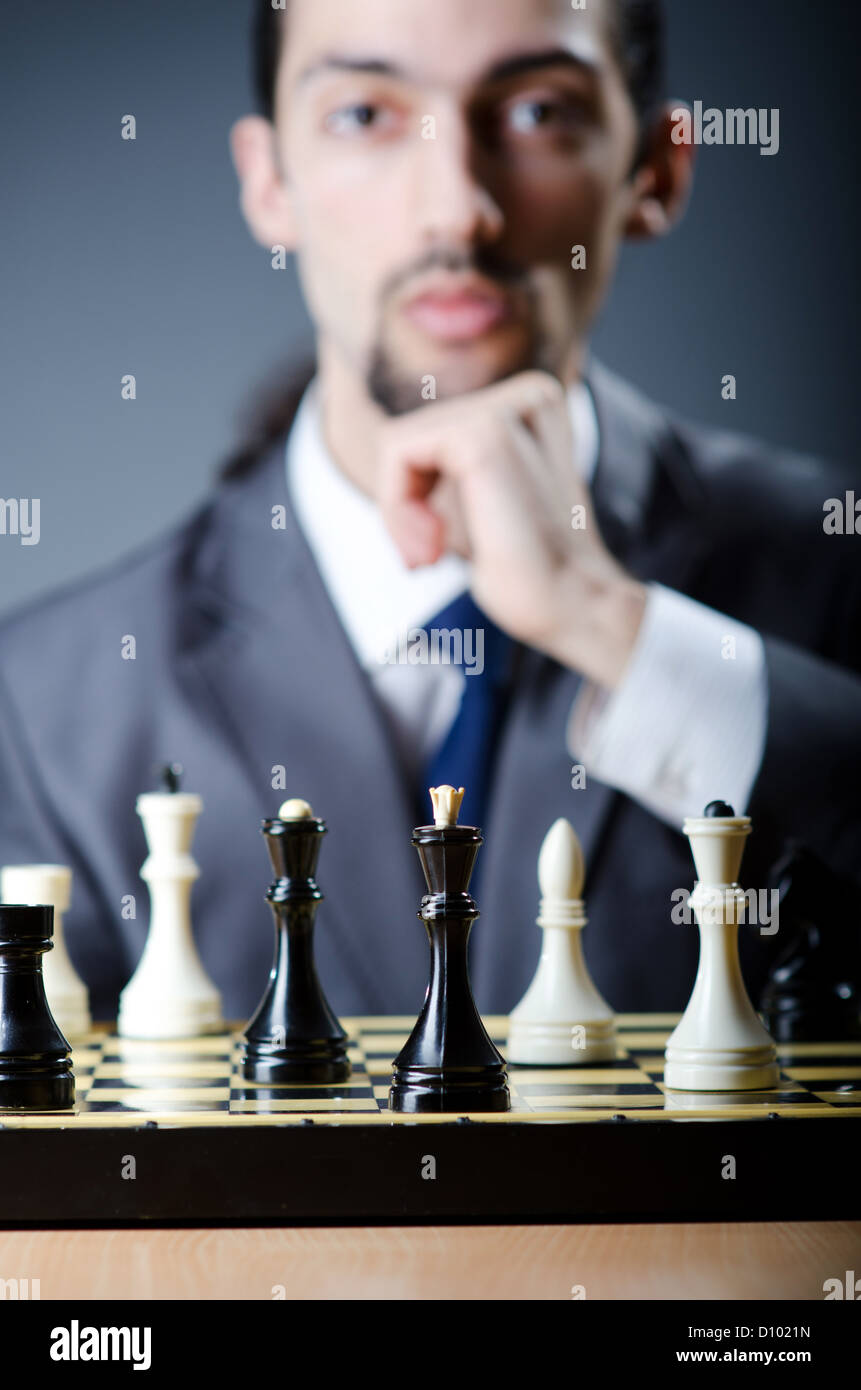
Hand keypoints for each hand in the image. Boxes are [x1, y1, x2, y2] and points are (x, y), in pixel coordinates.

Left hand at [377, 371, 646, 688]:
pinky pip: (397, 451)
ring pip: (398, 442)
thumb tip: (399, 456)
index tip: (435, 549)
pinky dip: (397, 507)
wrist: (576, 605)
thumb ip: (454, 471)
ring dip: (400, 512)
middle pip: (412, 434)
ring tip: (432, 556)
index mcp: (533, 402)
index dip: (416, 494)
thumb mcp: (485, 503)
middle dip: (404, 504)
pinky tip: (433, 549)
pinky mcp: (484, 434)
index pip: (433, 433)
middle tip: (430, 560)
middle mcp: (527, 392)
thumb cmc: (534, 572)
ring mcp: (508, 408)